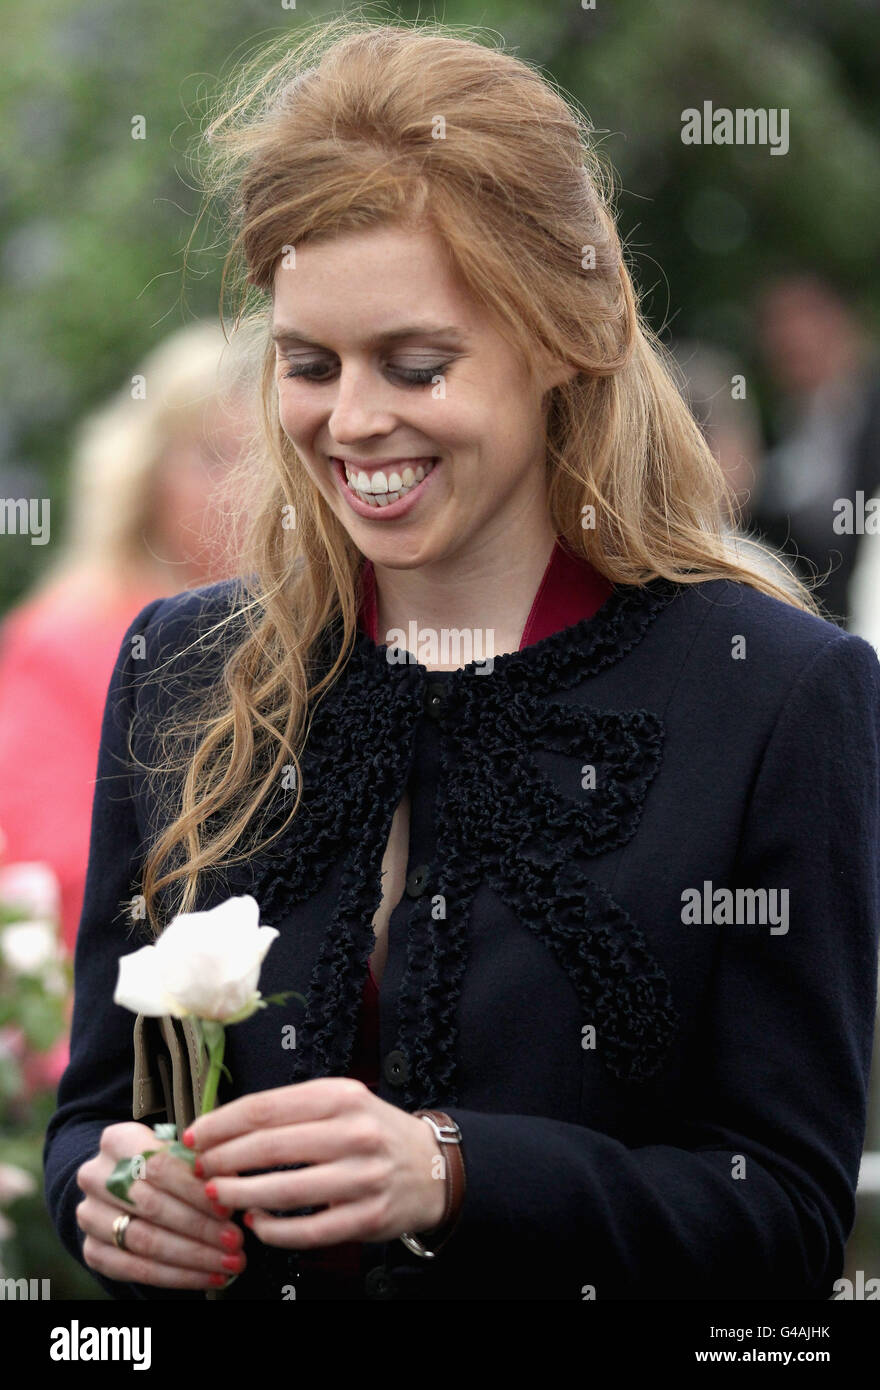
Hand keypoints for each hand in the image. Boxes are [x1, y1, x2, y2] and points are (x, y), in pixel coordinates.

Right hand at [75, 1121, 246, 1289]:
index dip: (197, 1190)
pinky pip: (136, 1269)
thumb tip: (232, 1186)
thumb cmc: (164, 1167)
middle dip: (200, 1227)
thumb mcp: (179, 1153)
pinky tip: (207, 1277)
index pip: (161, 1165)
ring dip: (193, 1255)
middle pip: (153, 1205)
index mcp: (118, 1140)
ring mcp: (90, 1215)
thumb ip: (203, 1163)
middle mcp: (96, 1177)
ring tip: (228, 1262)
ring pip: (145, 1240)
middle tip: (235, 1241)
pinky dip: (177, 1276)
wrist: (121, 1187)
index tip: (228, 1209)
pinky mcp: (92, 1250)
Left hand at [183, 1078, 447, 1247]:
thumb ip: (291, 1110)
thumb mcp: (341, 1102)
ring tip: (217, 1195)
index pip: (265, 1108)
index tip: (196, 1135)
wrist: (432, 1168)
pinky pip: (305, 1230)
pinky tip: (255, 1221)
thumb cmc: (375, 1133)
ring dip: (239, 1195)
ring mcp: (362, 1177)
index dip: (222, 1124)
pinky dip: (271, 1229)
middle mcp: (353, 1133)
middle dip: (222, 1159)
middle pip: (268, 1147)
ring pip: (282, 1191)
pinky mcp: (366, 1217)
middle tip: (200, 1169)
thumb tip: (225, 1125)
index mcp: (341, 1097)